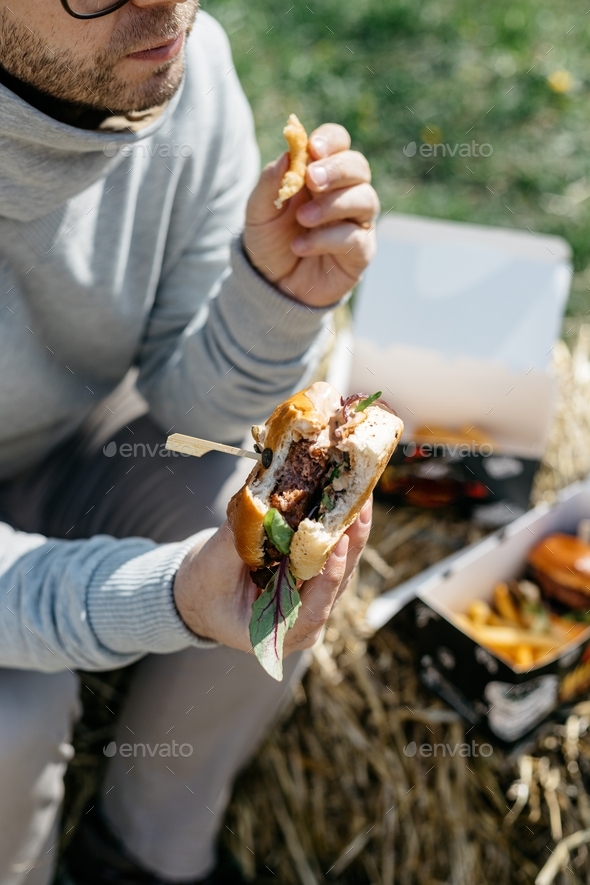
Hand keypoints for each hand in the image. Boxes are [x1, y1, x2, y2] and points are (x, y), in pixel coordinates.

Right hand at [174, 499, 372, 654]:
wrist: (199, 595)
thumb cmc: (203, 590)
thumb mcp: (214, 566)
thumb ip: (240, 539)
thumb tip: (261, 501)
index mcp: (276, 634)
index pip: (313, 610)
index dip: (329, 578)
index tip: (339, 543)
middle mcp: (302, 623)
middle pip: (336, 584)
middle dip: (351, 543)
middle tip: (360, 505)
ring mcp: (312, 603)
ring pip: (340, 568)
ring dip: (350, 532)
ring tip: (359, 496)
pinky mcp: (313, 582)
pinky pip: (331, 556)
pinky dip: (338, 530)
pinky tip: (345, 502)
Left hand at [242, 124, 378, 307]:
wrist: (271, 284)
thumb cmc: (269, 242)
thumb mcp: (259, 211)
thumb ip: (270, 182)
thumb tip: (287, 154)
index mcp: (320, 173)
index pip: (338, 143)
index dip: (330, 140)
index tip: (313, 148)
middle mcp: (344, 193)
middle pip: (358, 167)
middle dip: (337, 169)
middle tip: (311, 179)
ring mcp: (356, 222)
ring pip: (365, 199)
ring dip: (333, 205)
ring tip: (303, 218)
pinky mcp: (360, 252)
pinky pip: (355, 238)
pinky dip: (327, 239)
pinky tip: (301, 247)